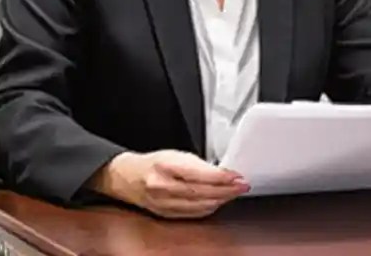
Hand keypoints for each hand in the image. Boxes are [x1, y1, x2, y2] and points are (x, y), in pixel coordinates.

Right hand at [89, 150, 248, 218]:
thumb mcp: (176, 154)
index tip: (237, 176)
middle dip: (227, 190)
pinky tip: (219, 202)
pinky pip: (193, 214)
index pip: (200, 174)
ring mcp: (164, 203)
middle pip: (202, 192)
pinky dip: (209, 208)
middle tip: (243, 185)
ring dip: (221, 200)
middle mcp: (163, 187)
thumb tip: (223, 173)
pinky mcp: (166, 214)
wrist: (127, 177)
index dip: (222, 177)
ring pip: (200, 205)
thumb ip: (199, 164)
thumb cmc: (153, 163)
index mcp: (166, 166)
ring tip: (234, 193)